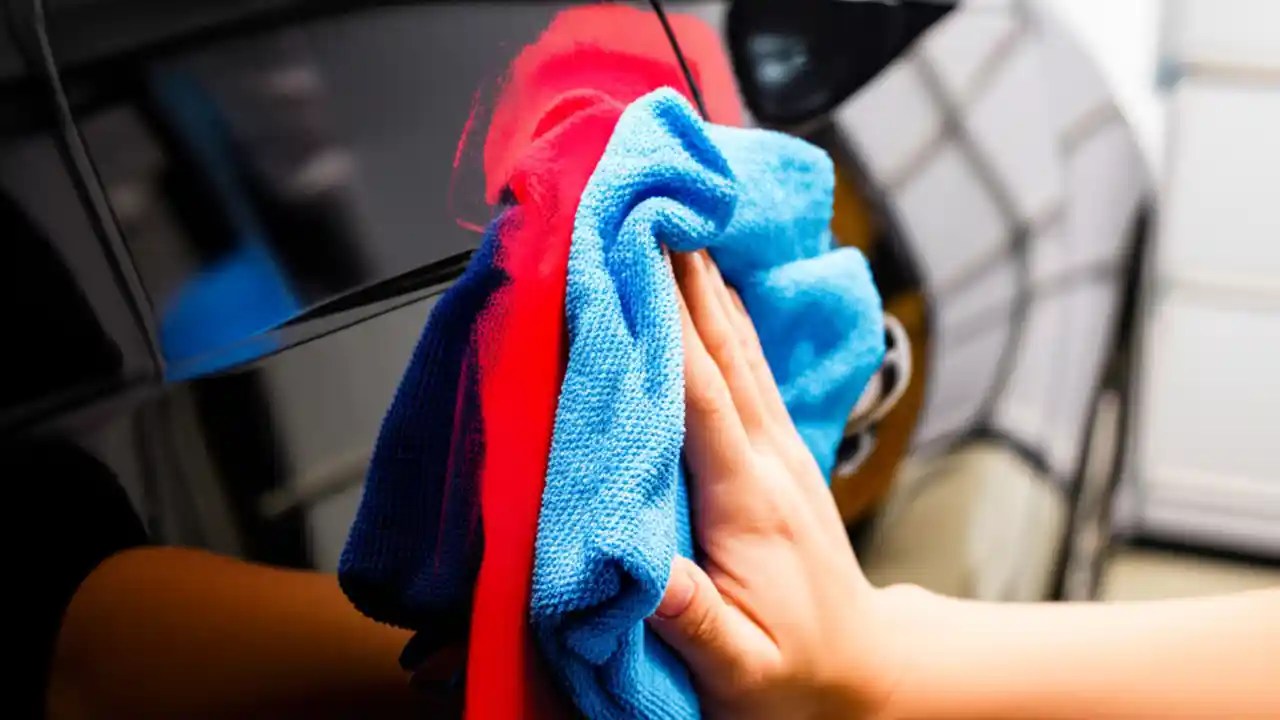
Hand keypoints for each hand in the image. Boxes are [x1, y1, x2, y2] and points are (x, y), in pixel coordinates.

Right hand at [650, 251, 909, 718]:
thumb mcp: (740, 668)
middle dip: (682, 273)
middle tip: (651, 202)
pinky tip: (713, 289)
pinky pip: (752, 370)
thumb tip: (632, 564)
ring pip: (740, 348)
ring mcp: (780, 453)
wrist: (868, 676)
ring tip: (679, 222)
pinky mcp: (781, 457)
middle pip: (722, 349)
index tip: (633, 257)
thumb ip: (689, 616)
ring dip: (706, 284)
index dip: (665, 322)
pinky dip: (727, 321)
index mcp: (747, 500)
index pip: (698, 393)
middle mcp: (767, 460)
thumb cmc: (797, 676)